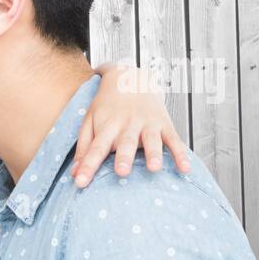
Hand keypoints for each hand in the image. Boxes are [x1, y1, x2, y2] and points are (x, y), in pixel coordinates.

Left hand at [72, 62, 192, 186]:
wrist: (131, 77)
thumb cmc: (107, 105)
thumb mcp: (90, 121)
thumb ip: (83, 147)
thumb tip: (73, 174)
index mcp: (106, 126)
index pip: (95, 148)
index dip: (88, 165)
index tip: (80, 182)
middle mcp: (127, 124)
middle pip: (125, 142)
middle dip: (124, 157)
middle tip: (122, 172)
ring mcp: (147, 123)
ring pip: (151, 139)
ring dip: (153, 153)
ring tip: (154, 168)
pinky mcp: (164, 123)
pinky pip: (174, 140)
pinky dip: (180, 154)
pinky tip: (185, 169)